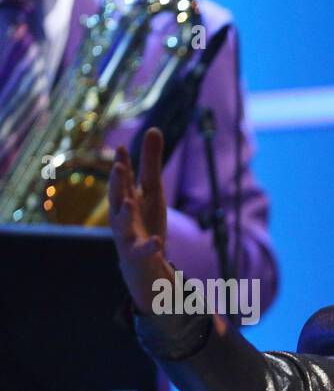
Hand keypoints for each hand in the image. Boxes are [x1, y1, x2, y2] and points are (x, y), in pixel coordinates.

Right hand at [107, 127, 171, 312]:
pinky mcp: (137, 255)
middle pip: (117, 197)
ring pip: (121, 223)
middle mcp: (121, 215)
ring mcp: (127, 235)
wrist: (141, 262)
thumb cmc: (144, 220)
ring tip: (130, 200)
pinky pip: (142, 252)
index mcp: (125, 197)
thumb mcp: (152, 191)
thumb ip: (150, 163)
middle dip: (117, 182)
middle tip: (119, 166)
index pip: (123, 179)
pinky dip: (149, 247)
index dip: (122, 164)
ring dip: (124, 212)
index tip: (121, 148)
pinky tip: (159, 243)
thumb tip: (153, 129)